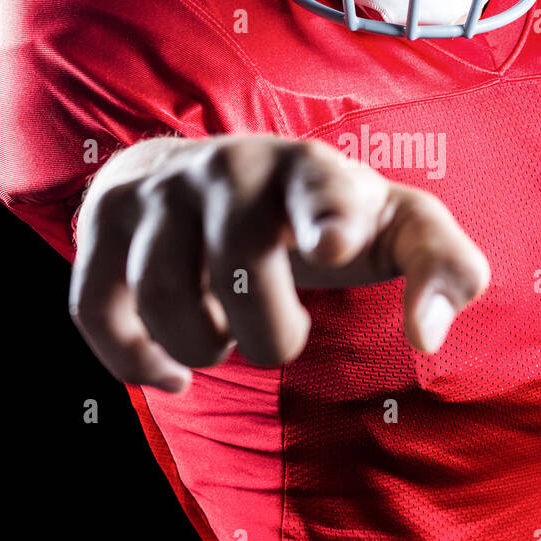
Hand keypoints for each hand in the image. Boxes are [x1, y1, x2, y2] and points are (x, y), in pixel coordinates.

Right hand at [69, 134, 489, 391]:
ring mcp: (162, 190)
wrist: (218, 175)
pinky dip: (132, 358)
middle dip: (268, 334)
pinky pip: (96, 306)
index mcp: (312, 169)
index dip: (324, 215)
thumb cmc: (325, 214)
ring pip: (163, 291)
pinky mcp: (105, 219)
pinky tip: (172, 373)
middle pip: (238, 262)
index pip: (320, 186)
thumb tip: (428, 337)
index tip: (330, 249)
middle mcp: (232, 167)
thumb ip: (443, 268)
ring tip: (227, 339)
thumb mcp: (396, 230)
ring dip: (202, 345)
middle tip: (282, 343)